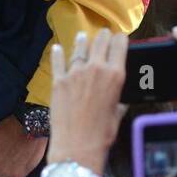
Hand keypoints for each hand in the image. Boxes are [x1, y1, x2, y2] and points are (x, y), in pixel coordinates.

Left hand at [45, 29, 127, 174]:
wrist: (78, 144)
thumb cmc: (102, 132)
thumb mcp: (118, 113)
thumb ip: (118, 100)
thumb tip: (118, 98)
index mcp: (115, 76)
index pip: (119, 48)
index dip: (120, 39)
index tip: (120, 36)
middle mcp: (95, 70)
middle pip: (99, 44)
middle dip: (103, 36)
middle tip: (104, 32)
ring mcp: (74, 74)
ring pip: (79, 50)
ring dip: (82, 41)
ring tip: (82, 35)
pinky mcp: (58, 81)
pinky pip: (57, 62)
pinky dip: (57, 54)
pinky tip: (57, 47)